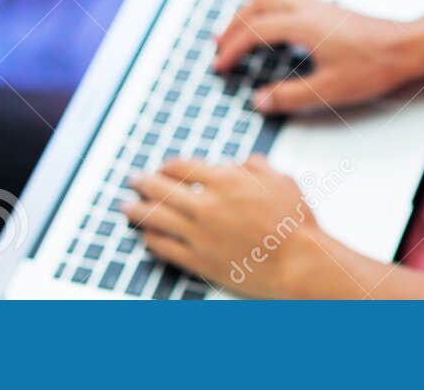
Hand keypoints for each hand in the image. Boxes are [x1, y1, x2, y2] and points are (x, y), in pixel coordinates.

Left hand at [119, 155, 326, 297]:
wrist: (297, 262)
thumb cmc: (294, 224)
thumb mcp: (282, 181)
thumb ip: (259, 168)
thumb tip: (248, 161)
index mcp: (225, 180)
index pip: (183, 167)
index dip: (167, 166)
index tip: (162, 168)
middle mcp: (206, 205)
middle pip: (162, 189)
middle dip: (143, 182)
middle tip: (133, 180)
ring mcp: (199, 234)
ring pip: (157, 218)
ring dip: (137, 210)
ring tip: (126, 207)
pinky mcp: (199, 260)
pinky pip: (165, 248)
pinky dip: (151, 240)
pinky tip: (145, 237)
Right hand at [211, 0, 423, 112]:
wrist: (407, 47)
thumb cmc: (374, 66)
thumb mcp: (329, 91)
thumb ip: (289, 96)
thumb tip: (258, 100)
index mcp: (303, 25)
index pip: (254, 31)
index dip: (232, 49)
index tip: (219, 66)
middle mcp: (308, 8)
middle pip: (258, 5)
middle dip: (234, 24)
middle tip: (219, 44)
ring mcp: (319, 5)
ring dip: (251, 9)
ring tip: (237, 26)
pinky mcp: (329, 9)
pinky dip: (270, 4)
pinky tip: (274, 20)